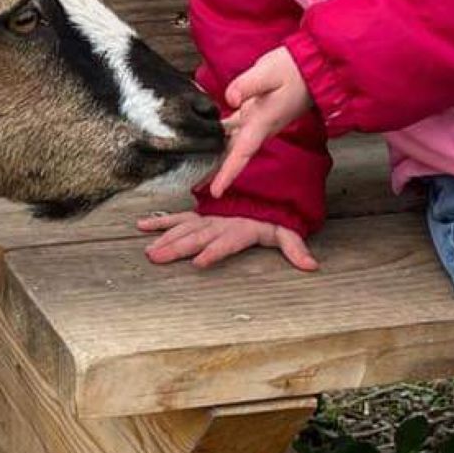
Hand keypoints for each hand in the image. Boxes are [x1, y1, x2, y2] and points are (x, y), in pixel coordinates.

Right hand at [137, 209, 319, 271]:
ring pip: (183, 229)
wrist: (264, 186)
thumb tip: (312, 266)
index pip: (225, 243)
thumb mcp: (287, 231)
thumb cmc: (274, 213)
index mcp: (240, 229)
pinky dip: (159, 222)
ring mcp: (207, 218)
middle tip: (157, 257)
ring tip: (148, 251)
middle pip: (196, 237)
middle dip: (176, 248)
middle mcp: (220, 223)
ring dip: (165, 239)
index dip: (213, 252)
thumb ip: (296, 248)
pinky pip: (177, 218)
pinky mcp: (200, 215)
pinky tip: (141, 227)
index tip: (198, 263)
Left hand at [210, 46, 314, 199]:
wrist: (313, 67)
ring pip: (233, 143)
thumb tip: (230, 98)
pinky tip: (208, 133)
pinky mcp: (256, 112)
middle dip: (217, 171)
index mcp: (261, 122)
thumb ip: (247, 85)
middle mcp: (259, 127)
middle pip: (234, 154)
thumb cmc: (293, 70)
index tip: (216, 191)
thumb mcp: (268, 72)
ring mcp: (258, 121)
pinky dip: (221, 133)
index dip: (227, 174)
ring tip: (199, 166)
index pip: (241, 154)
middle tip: (197, 185)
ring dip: (217, 154)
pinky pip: (235, 128)